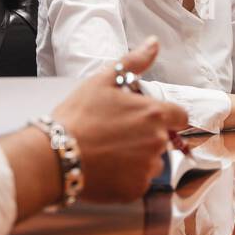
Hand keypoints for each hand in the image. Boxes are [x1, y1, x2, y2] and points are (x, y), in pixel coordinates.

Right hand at [51, 38, 189, 203]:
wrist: (53, 156)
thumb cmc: (77, 116)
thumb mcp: (103, 80)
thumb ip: (134, 62)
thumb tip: (153, 43)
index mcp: (153, 114)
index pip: (180, 116)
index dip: (164, 116)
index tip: (144, 118)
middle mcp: (157, 142)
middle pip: (163, 140)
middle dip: (145, 136)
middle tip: (115, 133)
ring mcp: (147, 169)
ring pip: (152, 162)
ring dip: (137, 158)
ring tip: (108, 152)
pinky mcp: (135, 191)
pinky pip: (139, 183)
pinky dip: (126, 178)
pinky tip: (106, 168)